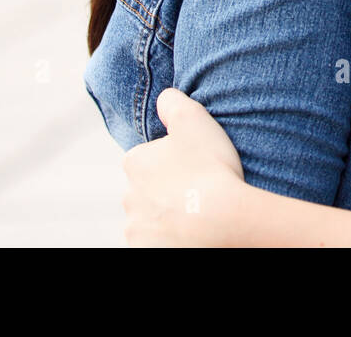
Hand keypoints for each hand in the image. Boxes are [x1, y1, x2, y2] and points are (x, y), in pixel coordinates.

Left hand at [121, 88, 245, 246]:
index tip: (196, 166)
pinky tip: (194, 232)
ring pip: (152, 218)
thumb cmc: (210, 169)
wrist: (223, 221)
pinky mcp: (147, 251)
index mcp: (134, 162)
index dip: (175, 161)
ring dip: (169, 215)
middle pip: (148, 190)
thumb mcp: (194, 119)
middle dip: (167, 190)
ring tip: (200, 212)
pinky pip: (159, 241)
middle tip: (199, 189)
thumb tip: (164, 98)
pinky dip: (172, 237)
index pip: (149, 158)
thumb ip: (173, 102)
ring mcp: (136, 229)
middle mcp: (127, 197)